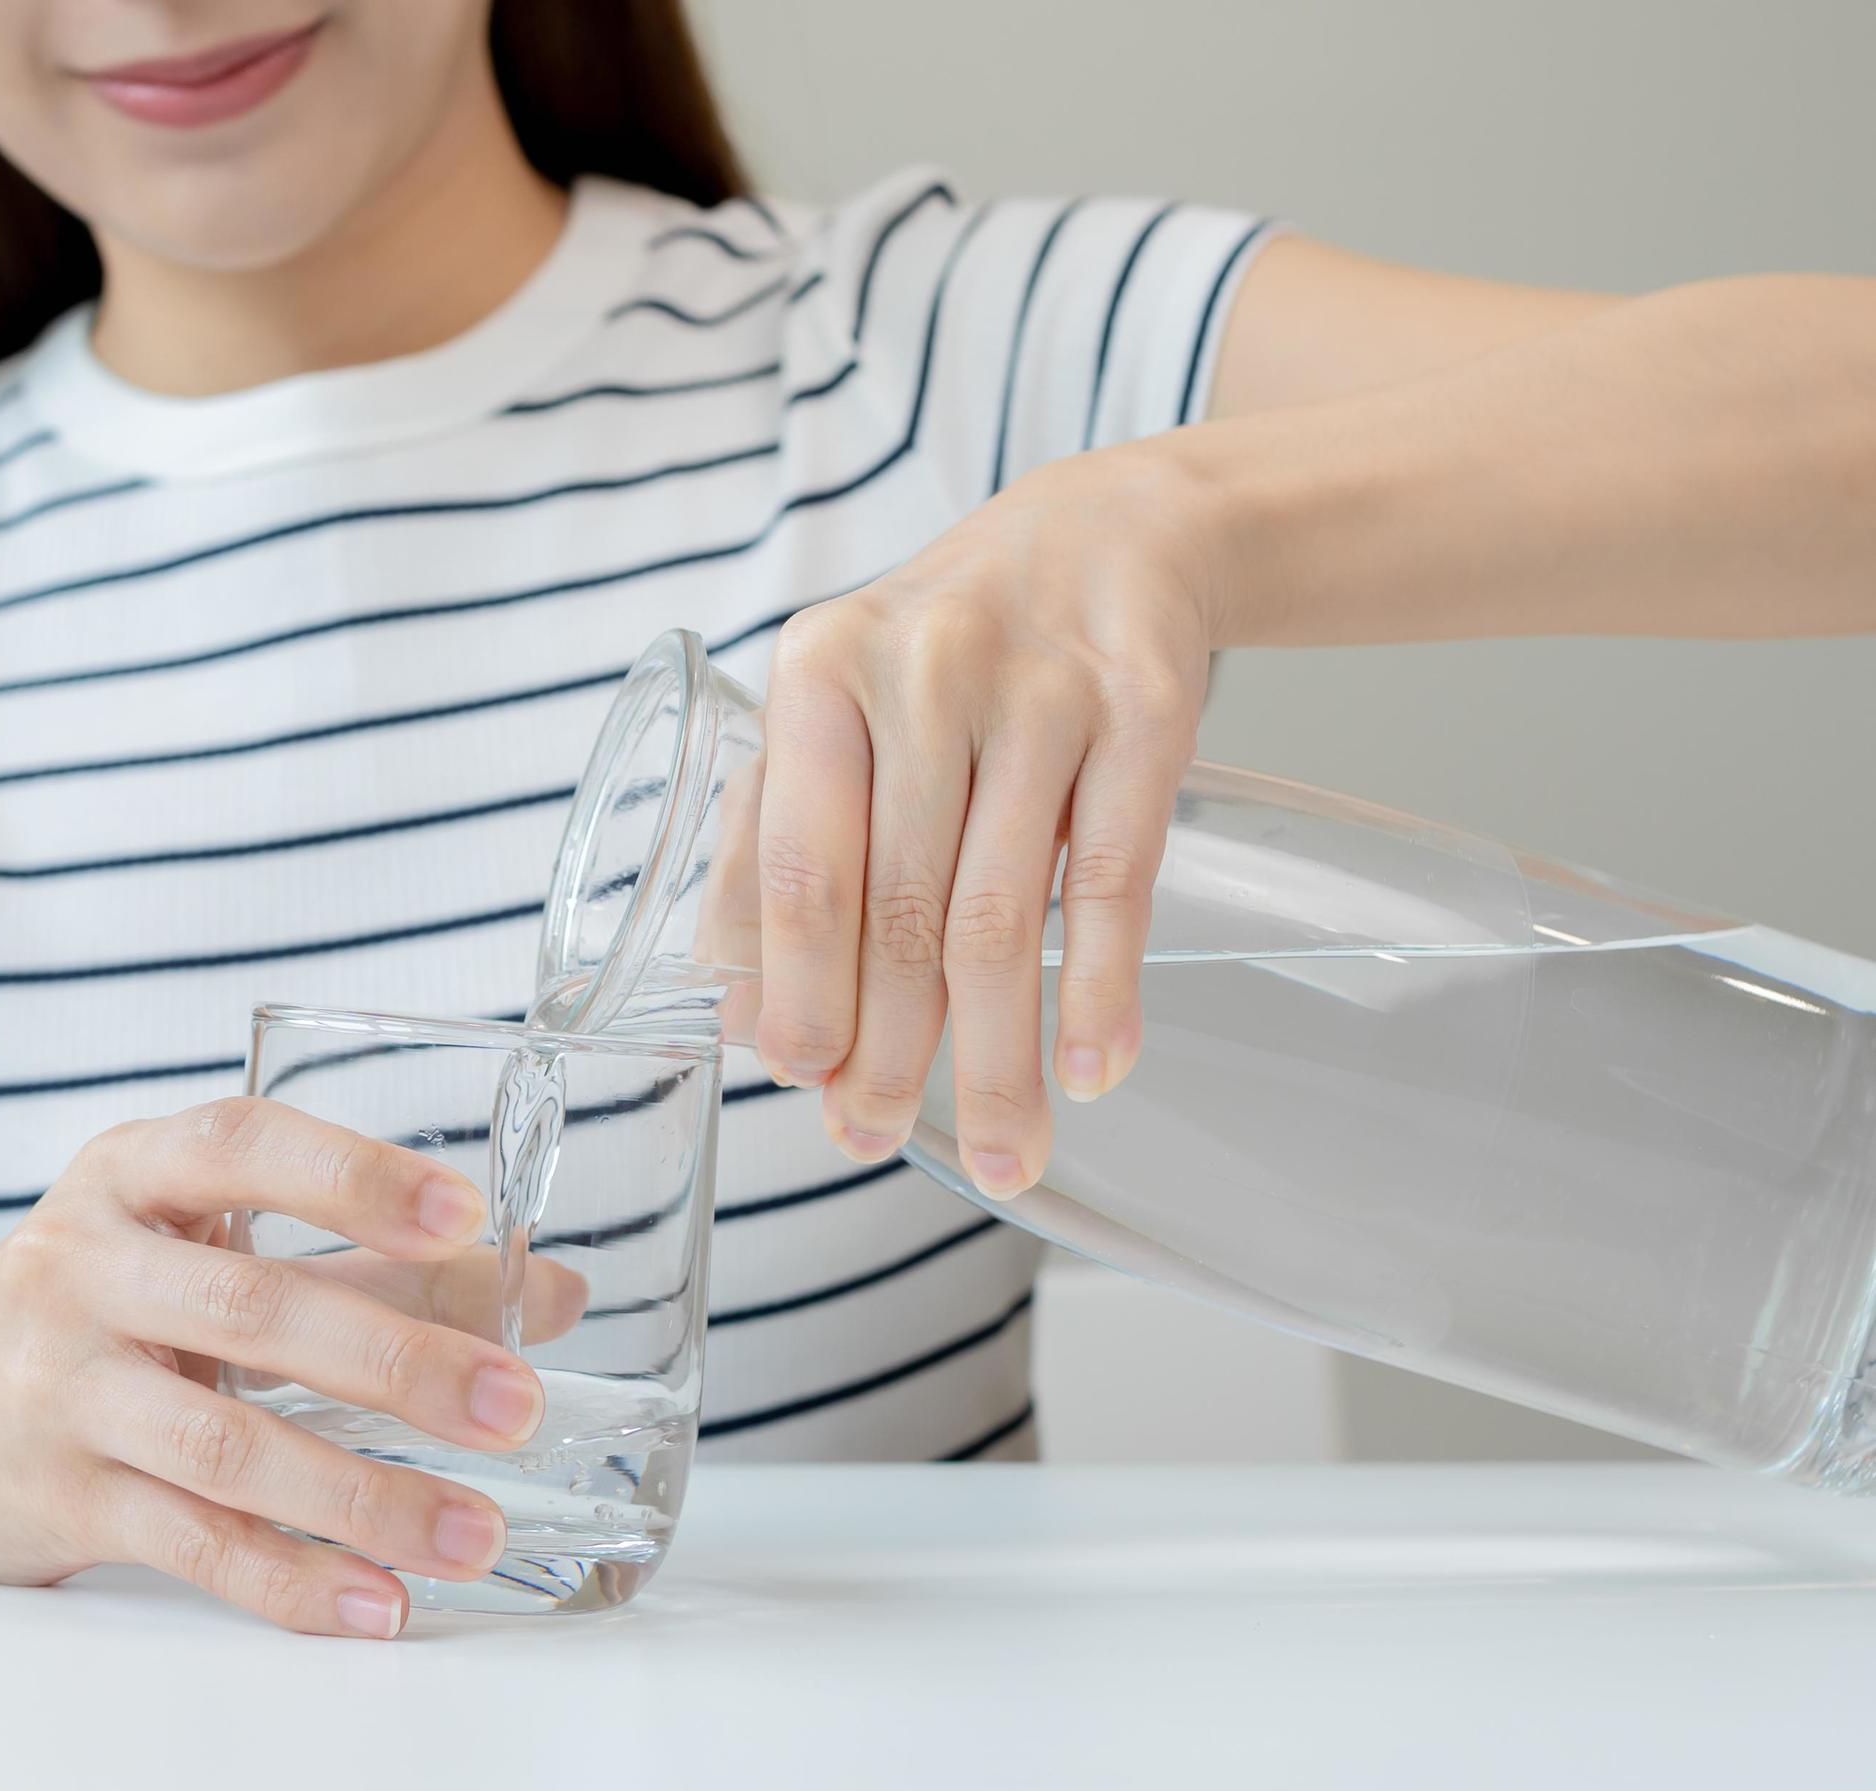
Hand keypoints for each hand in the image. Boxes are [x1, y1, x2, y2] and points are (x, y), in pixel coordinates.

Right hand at [0, 1098, 565, 1637]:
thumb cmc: (84, 1319)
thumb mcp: (193, 1256)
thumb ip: (362, 1266)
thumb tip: (552, 1297)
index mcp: (128, 1179)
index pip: (239, 1145)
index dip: (349, 1176)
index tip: (458, 1215)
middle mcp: (83, 1269)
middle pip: (252, 1309)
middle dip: (398, 1360)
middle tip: (516, 1402)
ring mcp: (61, 1388)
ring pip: (226, 1444)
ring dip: (365, 1494)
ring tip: (472, 1533)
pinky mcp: (56, 1498)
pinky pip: (191, 1542)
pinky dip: (291, 1580)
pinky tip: (376, 1605)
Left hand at [752, 445, 1217, 1194]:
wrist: (1101, 535)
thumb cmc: (938, 653)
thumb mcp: (834, 713)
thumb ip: (776, 846)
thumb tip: (746, 1014)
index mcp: (820, 672)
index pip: (805, 864)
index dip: (801, 989)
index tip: (803, 1081)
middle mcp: (927, 674)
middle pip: (904, 908)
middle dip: (891, 1050)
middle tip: (877, 1141)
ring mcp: (1043, 693)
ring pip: (1006, 917)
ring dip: (999, 1056)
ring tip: (1000, 1152)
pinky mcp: (1147, 713)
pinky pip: (1115, 880)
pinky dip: (1102, 990)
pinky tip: (1092, 1069)